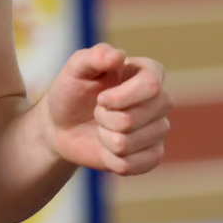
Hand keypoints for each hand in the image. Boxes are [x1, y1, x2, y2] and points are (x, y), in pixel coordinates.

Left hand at [42, 43, 169, 175]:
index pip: (151, 86)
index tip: (100, 98)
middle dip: (105, 118)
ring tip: (101, 128)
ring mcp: (159, 130)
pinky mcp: (152, 156)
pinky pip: (133, 165)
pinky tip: (106, 148)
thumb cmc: (72, 91)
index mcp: (148, 72)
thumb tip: (119, 56)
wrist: (63, 125)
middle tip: (97, 112)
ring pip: (129, 144)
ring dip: (104, 139)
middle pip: (137, 118)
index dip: (122, 97)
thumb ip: (94, 56)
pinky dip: (110, 159)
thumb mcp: (75, 69)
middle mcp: (160, 101)